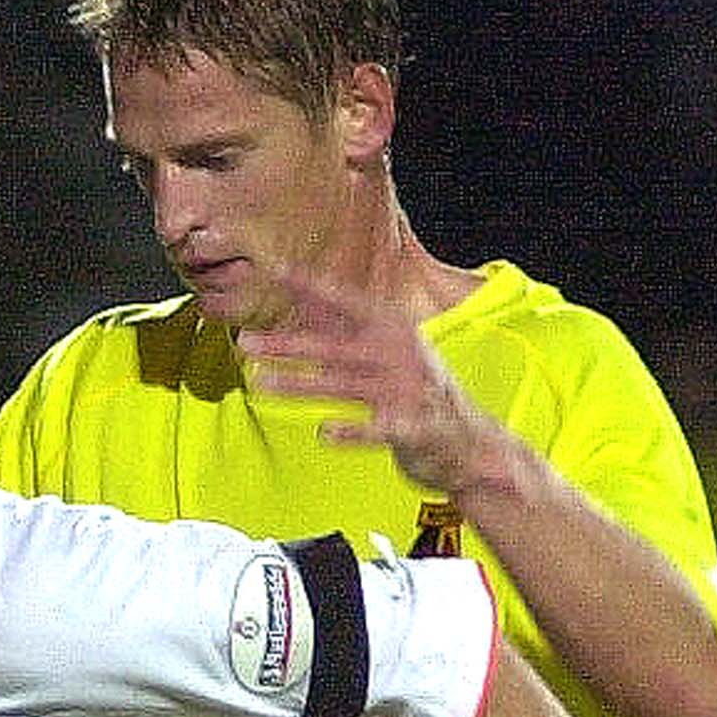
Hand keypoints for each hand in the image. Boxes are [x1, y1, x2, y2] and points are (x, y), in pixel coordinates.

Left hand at [240, 266, 537, 507]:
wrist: (471, 446)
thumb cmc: (419, 397)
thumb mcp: (389, 354)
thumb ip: (347, 334)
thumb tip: (302, 308)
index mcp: (393, 328)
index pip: (343, 302)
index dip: (307, 287)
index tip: (272, 271)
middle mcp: (399, 353)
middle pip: (333, 346)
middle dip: (286, 345)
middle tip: (244, 343)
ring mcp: (407, 391)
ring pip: (343, 385)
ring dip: (299, 384)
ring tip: (260, 384)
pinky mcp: (414, 429)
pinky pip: (376, 430)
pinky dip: (351, 432)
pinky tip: (324, 432)